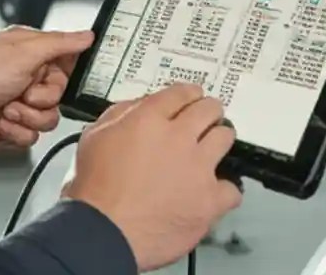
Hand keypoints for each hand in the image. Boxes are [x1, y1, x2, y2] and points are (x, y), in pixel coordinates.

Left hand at [0, 27, 93, 146]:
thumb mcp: (23, 52)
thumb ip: (59, 44)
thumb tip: (87, 35)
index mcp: (34, 53)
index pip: (69, 63)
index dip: (69, 74)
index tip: (57, 77)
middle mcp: (30, 76)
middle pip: (61, 95)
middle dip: (42, 99)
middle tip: (23, 92)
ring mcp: (23, 102)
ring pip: (50, 119)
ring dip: (28, 117)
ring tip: (8, 109)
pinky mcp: (15, 125)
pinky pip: (33, 136)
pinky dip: (16, 132)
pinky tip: (1, 122)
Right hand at [63, 84, 242, 271]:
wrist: (102, 233)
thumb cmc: (93, 191)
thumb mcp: (93, 138)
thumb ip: (120, 115)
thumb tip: (141, 107)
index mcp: (149, 120)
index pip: (181, 92)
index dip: (187, 94)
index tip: (190, 99)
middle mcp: (179, 138)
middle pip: (210, 108)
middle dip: (207, 112)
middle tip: (203, 121)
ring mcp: (198, 169)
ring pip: (225, 138)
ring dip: (217, 142)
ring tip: (207, 153)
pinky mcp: (209, 201)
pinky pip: (232, 188)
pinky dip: (223, 191)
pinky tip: (211, 194)